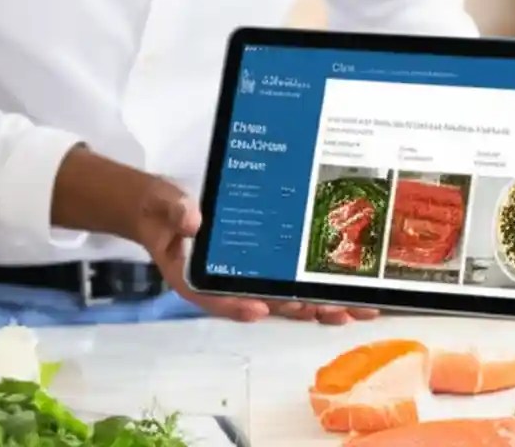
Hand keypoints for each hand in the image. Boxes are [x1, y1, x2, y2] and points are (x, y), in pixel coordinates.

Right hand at [136, 180, 379, 324]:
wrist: (162, 208)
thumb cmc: (160, 210)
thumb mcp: (162, 204)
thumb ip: (175, 210)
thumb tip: (193, 219)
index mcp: (191, 276)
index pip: (213, 296)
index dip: (236, 305)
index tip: (260, 308)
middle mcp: (223, 283)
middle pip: (261, 303)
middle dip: (298, 308)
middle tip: (335, 311)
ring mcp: (244, 278)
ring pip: (281, 299)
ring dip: (316, 306)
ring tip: (353, 310)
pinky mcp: (258, 268)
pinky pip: (286, 283)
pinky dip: (312, 289)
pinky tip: (343, 294)